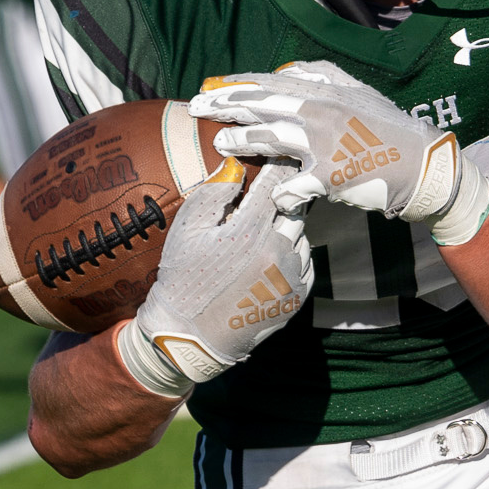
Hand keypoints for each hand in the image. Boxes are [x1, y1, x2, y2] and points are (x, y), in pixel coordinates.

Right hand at [119, 162, 315, 392]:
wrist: (191, 336)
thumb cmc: (183, 279)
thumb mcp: (187, 230)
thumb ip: (214, 192)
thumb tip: (237, 165)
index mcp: (249, 231)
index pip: (276, 183)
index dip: (281, 164)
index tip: (284, 152)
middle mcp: (277, 252)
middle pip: (294, 207)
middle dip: (283, 200)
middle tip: (268, 201)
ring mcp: (291, 276)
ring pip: (301, 235)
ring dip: (287, 230)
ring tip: (260, 239)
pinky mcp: (298, 297)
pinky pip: (305, 262)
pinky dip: (292, 255)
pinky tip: (267, 262)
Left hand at [193, 61, 464, 223]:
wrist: (424, 164)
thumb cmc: (389, 128)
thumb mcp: (358, 91)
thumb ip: (322, 75)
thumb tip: (286, 68)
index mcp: (326, 91)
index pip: (270, 82)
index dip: (236, 85)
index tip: (211, 86)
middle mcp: (322, 112)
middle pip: (262, 105)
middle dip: (225, 105)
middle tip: (196, 107)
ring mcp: (324, 144)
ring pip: (270, 139)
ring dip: (242, 141)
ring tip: (221, 142)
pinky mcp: (330, 176)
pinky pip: (294, 185)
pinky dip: (281, 193)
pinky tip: (272, 197)